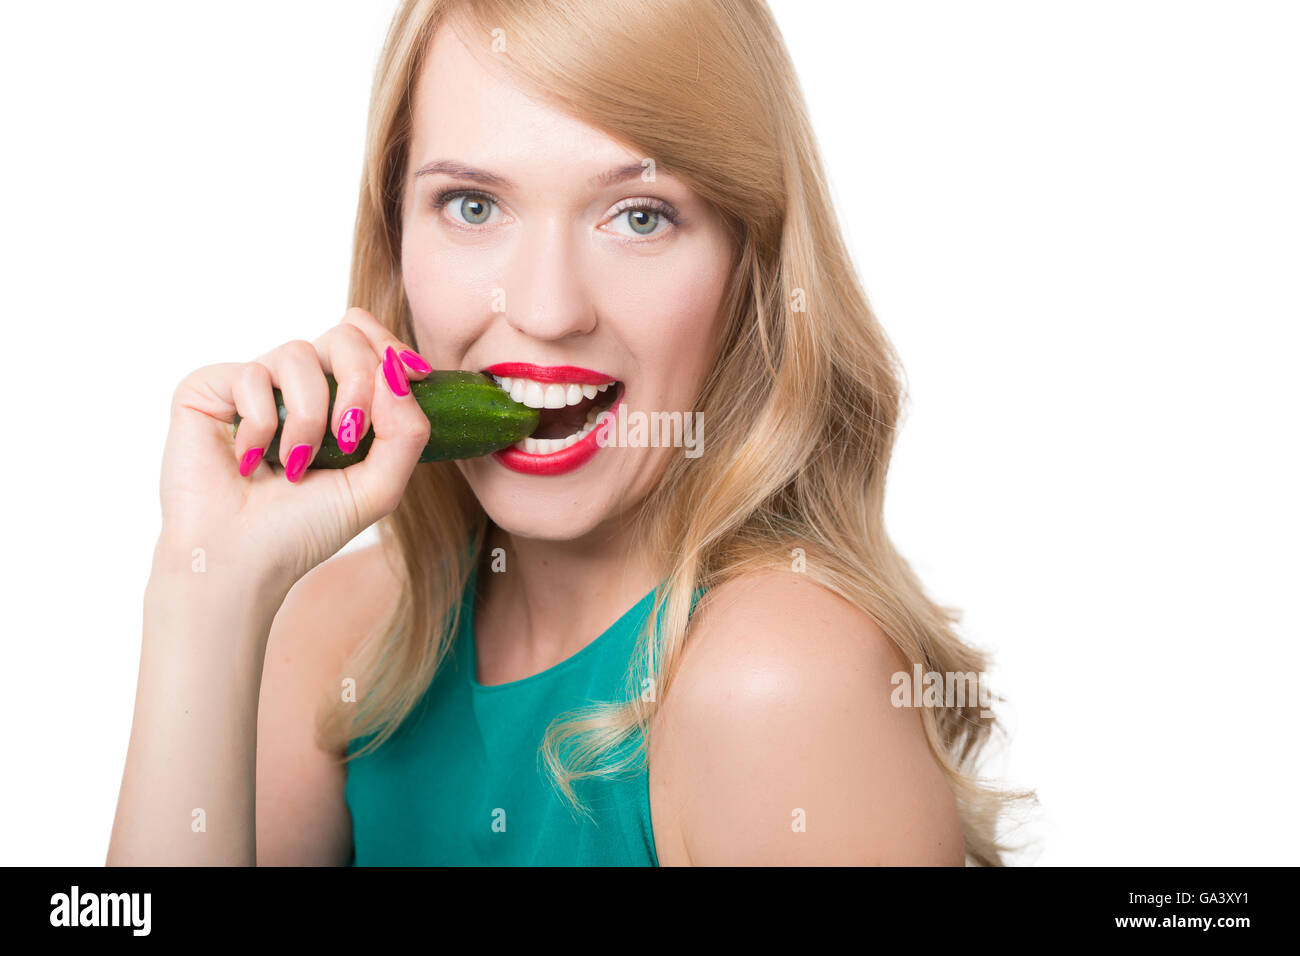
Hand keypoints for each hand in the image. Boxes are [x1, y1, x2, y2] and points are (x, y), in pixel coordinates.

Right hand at [152, 307, 432, 598]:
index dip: (391, 348)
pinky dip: (262, 425)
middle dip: (359, 384)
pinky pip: (253, 374)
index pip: (368, 339)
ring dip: (308, 417)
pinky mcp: (209, 387)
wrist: (238, 560)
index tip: (416, 376)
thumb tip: (400, 372)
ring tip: (295, 464)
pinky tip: (249, 461)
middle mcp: (296, 383)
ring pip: (300, 353)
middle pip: (345, 335)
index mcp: (337, 397)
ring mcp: (254, 383)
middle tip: (348, 436)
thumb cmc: (304, 529)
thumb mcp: (378, 487)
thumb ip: (407, 432)